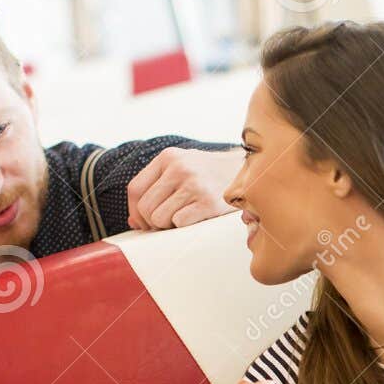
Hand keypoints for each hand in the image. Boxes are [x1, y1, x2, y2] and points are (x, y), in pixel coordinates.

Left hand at [126, 146, 240, 229]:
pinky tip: (196, 218)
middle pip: (146, 207)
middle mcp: (179, 168)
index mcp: (168, 157)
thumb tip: (134, 220)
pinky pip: (179, 223)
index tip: (144, 221)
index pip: (135, 189)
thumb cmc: (210, 175)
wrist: (249, 172)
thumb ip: (156, 188)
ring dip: (169, 225)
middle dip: (153, 222)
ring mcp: (194, 185)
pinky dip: (184, 226)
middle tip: (167, 223)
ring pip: (160, 218)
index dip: (135, 210)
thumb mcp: (181, 168)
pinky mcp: (208, 202)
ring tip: (183, 218)